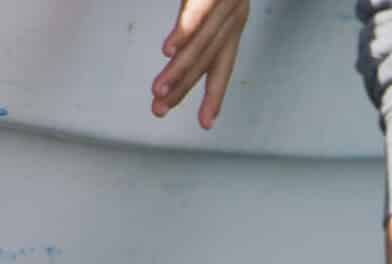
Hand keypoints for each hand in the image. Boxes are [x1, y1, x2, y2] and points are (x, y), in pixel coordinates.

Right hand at [153, 0, 249, 128]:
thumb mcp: (217, 4)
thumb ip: (201, 23)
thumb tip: (185, 44)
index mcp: (233, 24)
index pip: (222, 67)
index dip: (215, 96)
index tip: (205, 124)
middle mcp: (232, 19)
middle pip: (205, 61)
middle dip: (181, 88)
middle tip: (158, 111)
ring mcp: (224, 5)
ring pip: (199, 44)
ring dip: (178, 70)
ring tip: (158, 91)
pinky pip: (197, 12)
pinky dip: (183, 33)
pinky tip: (168, 51)